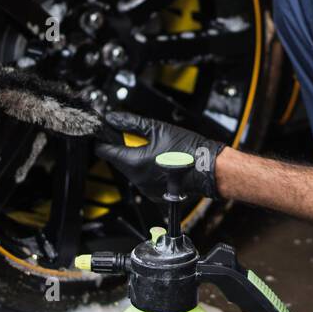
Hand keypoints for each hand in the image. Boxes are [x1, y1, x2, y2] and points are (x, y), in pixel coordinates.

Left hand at [94, 112, 223, 199]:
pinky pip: (142, 179)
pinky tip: (159, 161)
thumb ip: (130, 123)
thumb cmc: (188, 149)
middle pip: (118, 160)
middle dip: (122, 147)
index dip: (103, 139)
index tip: (106, 131)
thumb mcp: (157, 128)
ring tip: (153, 148)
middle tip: (135, 136)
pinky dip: (145, 169)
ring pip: (130, 170)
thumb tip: (113, 118)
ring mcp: (146, 189)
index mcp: (135, 163)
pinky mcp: (155, 194)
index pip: (105, 151)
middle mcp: (137, 179)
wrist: (208, 168)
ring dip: (134, 158)